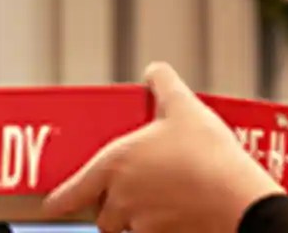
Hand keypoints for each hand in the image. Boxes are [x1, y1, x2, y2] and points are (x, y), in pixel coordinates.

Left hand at [42, 62, 282, 232]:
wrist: (238, 199)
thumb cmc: (207, 154)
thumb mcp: (184, 106)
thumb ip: (163, 84)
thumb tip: (155, 71)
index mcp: (115, 165)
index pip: (74, 191)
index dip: (60, 200)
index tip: (50, 206)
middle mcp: (123, 199)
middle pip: (103, 215)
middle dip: (111, 207)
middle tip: (130, 192)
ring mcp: (144, 224)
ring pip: (128, 228)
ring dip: (134, 220)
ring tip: (159, 202)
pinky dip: (160, 228)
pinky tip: (180, 214)